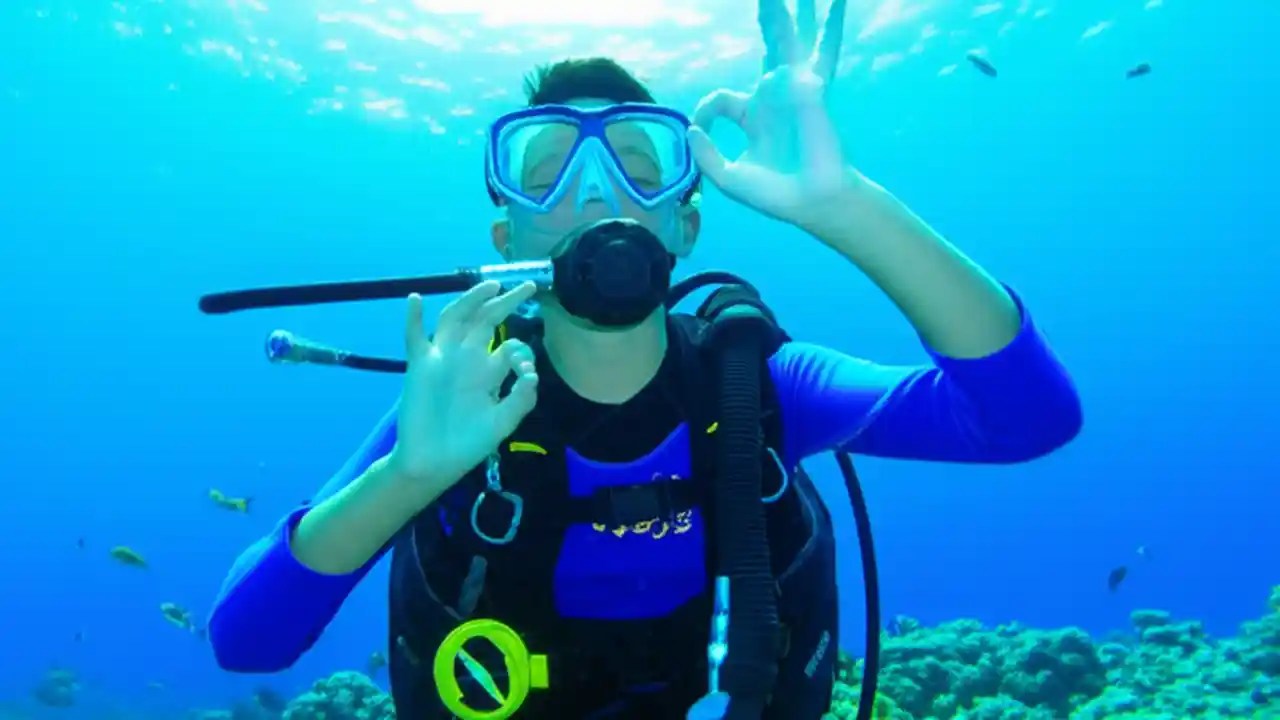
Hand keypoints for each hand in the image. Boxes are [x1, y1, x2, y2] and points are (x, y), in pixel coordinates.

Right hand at [387, 281, 538, 494]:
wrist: (433, 463)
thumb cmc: (468, 444)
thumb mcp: (502, 424)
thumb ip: (520, 400)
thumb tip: (532, 374)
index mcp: (490, 373)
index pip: (510, 346)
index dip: (522, 349)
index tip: (525, 367)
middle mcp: (468, 359)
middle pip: (487, 321)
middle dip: (507, 302)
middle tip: (528, 285)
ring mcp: (443, 359)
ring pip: (456, 319)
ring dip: (471, 300)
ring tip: (490, 284)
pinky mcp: (420, 366)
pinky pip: (414, 338)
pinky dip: (412, 318)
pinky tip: (415, 299)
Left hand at [687, 0, 859, 238]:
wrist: (810, 202)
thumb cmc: (776, 194)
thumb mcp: (728, 177)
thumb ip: (706, 154)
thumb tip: (691, 129)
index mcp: (755, 116)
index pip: (722, 99)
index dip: (705, 111)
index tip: (701, 130)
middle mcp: (776, 97)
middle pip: (768, 47)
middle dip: (768, 19)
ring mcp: (794, 88)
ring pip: (790, 39)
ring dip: (789, 12)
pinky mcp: (810, 87)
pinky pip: (821, 51)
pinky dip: (829, 26)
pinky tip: (836, 2)